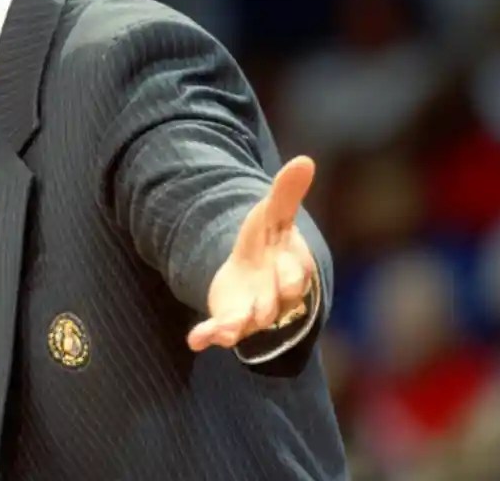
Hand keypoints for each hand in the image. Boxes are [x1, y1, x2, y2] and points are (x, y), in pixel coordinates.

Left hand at [187, 156, 318, 351]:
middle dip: (267, 306)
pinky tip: (195, 340)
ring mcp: (252, 312)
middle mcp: (275, 297)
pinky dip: (208, 336)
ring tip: (224, 332)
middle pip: (275, 305)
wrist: (250, 272)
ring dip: (236, 327)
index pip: (297, 274)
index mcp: (291, 270)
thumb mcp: (274, 215)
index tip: (285, 267)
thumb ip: (286, 193)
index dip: (291, 272)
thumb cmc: (269, 242)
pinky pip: (221, 331)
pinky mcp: (229, 320)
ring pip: (248, 323)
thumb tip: (304, 159)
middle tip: (260, 310)